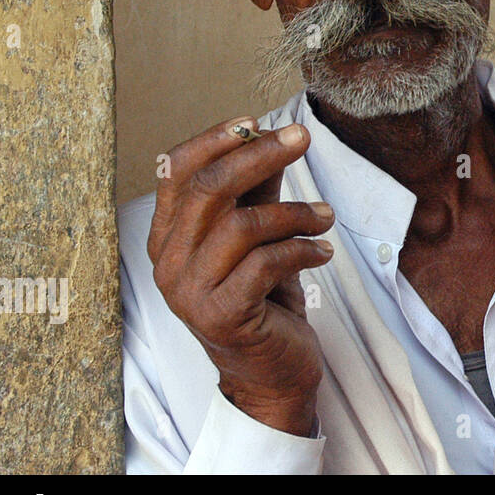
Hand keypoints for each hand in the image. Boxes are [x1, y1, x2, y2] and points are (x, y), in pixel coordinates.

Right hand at [146, 117, 335, 436]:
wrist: (270, 373)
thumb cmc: (261, 299)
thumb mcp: (258, 237)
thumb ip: (256, 192)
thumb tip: (269, 137)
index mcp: (168, 235)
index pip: (176, 171)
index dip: (215, 139)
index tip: (256, 121)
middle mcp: (168, 262)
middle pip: (209, 190)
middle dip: (260, 156)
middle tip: (303, 139)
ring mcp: (189, 292)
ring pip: (241, 227)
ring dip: (295, 213)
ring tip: (326, 218)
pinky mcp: (221, 317)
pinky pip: (264, 265)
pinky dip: (302, 250)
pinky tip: (324, 253)